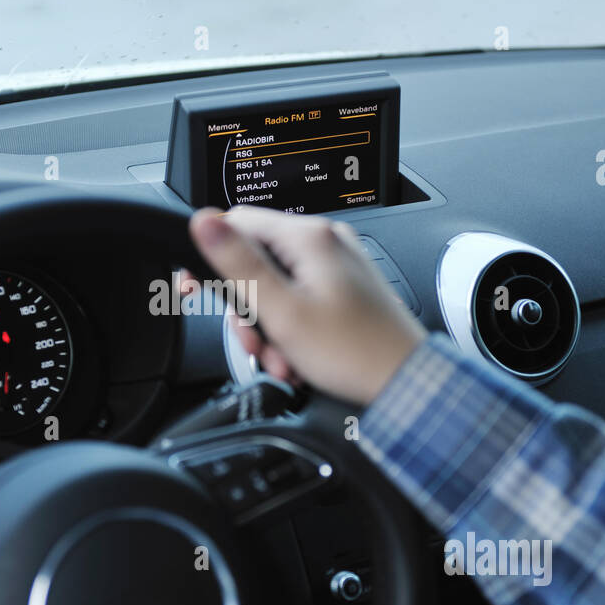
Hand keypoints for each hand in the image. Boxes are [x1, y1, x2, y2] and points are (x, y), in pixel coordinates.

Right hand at [189, 207, 425, 405]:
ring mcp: (337, 264)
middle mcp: (325, 242)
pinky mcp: (344, 287)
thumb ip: (239, 265)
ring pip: (275, 284)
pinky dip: (290, 327)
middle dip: (246, 308)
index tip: (199, 290)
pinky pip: (299, 297)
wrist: (405, 383)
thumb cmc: (355, 353)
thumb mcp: (282, 311)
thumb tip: (204, 221)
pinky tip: (297, 355)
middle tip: (255, 341)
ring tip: (281, 357)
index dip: (211, 258)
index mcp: (309, 238)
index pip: (236, 223)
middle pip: (254, 260)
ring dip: (268, 326)